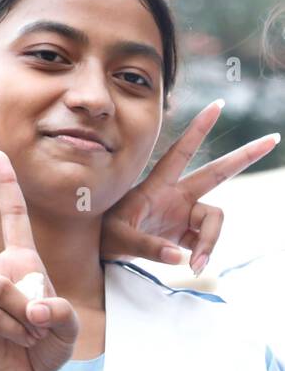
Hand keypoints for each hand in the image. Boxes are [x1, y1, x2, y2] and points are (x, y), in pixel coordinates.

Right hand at [0, 150, 79, 370]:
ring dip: (22, 312)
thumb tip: (32, 307)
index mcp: (20, 263)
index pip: (15, 217)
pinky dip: (16, 330)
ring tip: (31, 331)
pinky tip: (17, 341)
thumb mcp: (68, 326)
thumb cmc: (46, 345)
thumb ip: (58, 311)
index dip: (9, 185)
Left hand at [101, 99, 279, 274]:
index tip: (218, 104)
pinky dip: (205, 254)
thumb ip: (149, 247)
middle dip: (244, 157)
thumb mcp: (119, 238)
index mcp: (158, 186)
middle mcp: (176, 196)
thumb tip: (182, 257)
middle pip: (217, 173)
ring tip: (197, 264)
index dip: (199, 128)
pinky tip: (193, 266)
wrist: (102, 254)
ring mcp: (183, 214)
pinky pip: (207, 241)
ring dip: (212, 241)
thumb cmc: (105, 237)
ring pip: (214, 219)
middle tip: (273, 139)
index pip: (182, 152)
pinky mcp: (186, 234)